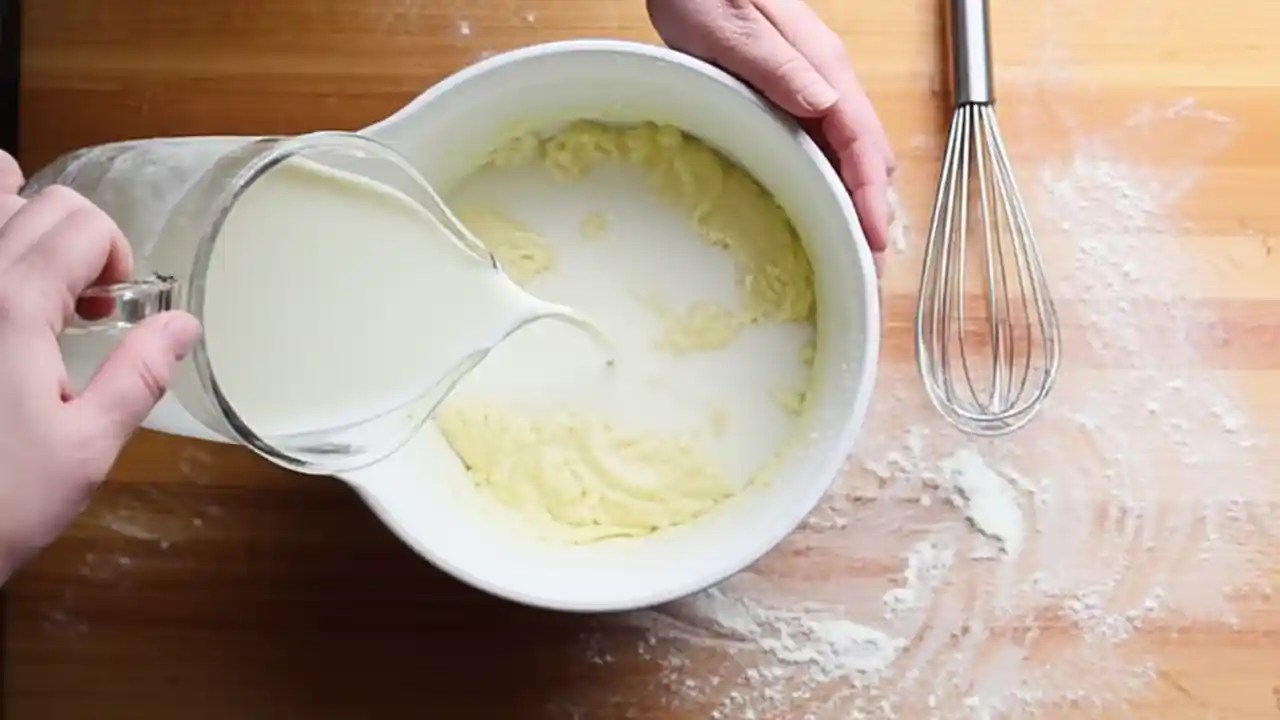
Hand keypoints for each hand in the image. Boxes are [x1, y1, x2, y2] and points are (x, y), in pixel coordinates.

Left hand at [0, 150, 200, 582]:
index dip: (116, 259)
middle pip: (41, 203)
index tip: (115, 311)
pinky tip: (5, 299)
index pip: (83, 225)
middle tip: (84, 306)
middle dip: (79, 241)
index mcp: (14, 307)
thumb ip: (138, 376)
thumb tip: (182, 325)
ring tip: (38, 287)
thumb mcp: (84, 448)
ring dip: (26, 227)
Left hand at [647, 0, 895, 274]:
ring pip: (847, 154)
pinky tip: (821, 213)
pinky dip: (830, 185)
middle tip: (867, 270)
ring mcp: (810, 88)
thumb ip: (777, 65)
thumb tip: (823, 106)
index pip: (860, 139)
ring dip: (854, 203)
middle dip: (871, 210)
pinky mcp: (788, 96)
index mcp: (821, 66)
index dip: (870, 193)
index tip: (875, 239)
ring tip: (852, 255)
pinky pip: (820, 148)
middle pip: (865, 154)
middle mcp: (825, 79)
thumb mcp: (733, 28)